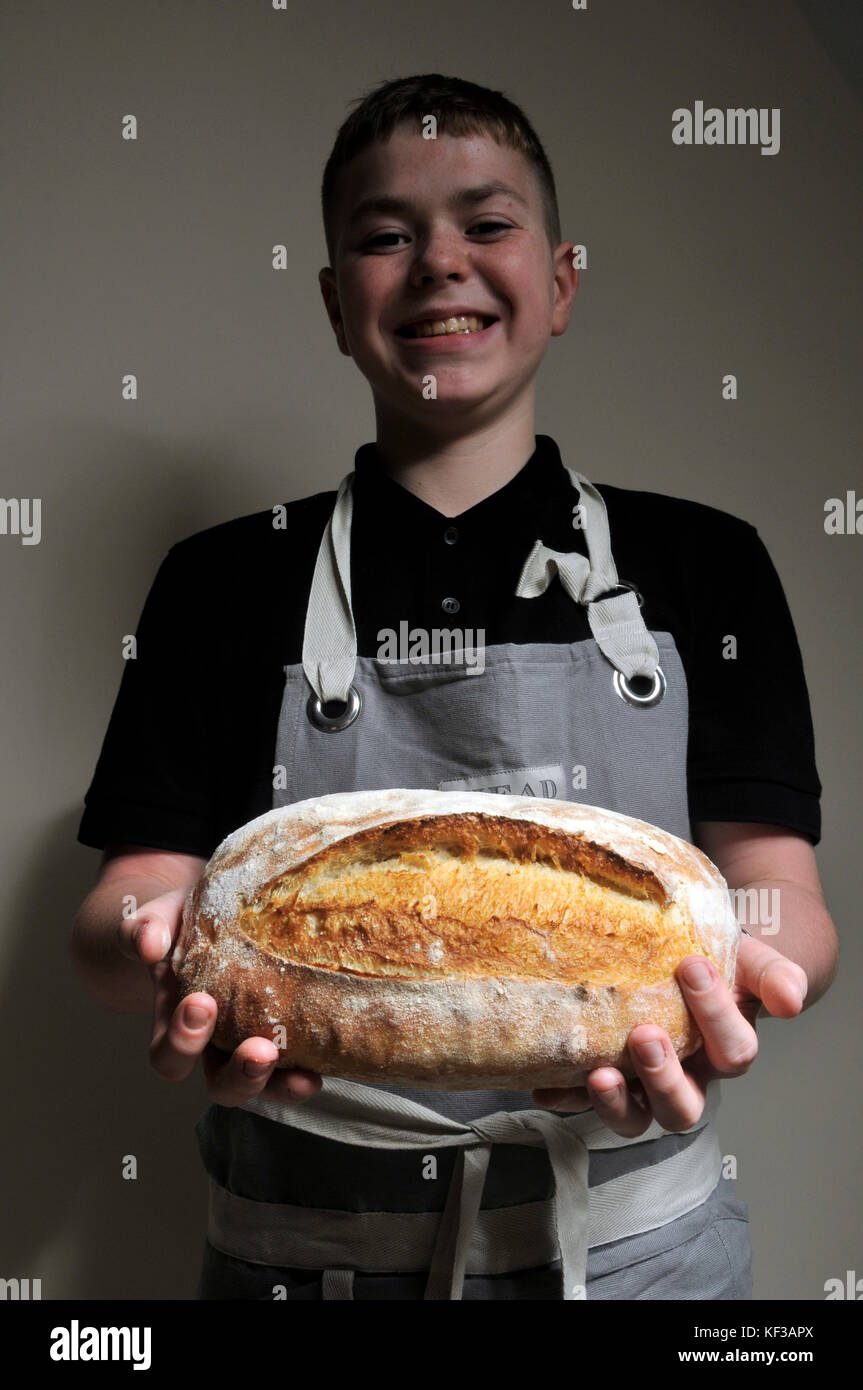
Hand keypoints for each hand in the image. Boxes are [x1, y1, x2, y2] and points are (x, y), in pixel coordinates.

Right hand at [118, 888, 322, 1106]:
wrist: (219, 911)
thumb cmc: (184, 921)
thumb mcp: (161, 918)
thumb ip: (144, 929)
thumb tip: (149, 944)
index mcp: (178, 1025)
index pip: (169, 1055)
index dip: (182, 1041)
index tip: (202, 1003)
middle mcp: (215, 1047)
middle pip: (220, 1087)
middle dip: (239, 1074)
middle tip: (259, 1048)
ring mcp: (253, 1044)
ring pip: (264, 1086)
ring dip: (281, 1085)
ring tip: (303, 1076)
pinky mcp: (289, 1036)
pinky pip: (301, 1065)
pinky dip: (314, 1067)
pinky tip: (329, 1059)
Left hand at [532, 935, 807, 1135]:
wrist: (682, 956)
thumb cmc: (718, 960)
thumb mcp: (747, 959)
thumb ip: (773, 975)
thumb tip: (789, 1001)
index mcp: (725, 1052)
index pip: (733, 1051)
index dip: (716, 1015)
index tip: (692, 965)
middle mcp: (687, 1079)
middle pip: (684, 1107)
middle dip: (664, 1078)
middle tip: (645, 1036)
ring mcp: (641, 1086)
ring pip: (636, 1119)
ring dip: (615, 1103)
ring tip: (599, 1073)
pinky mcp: (603, 1079)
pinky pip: (581, 1100)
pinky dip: (564, 1095)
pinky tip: (544, 1083)